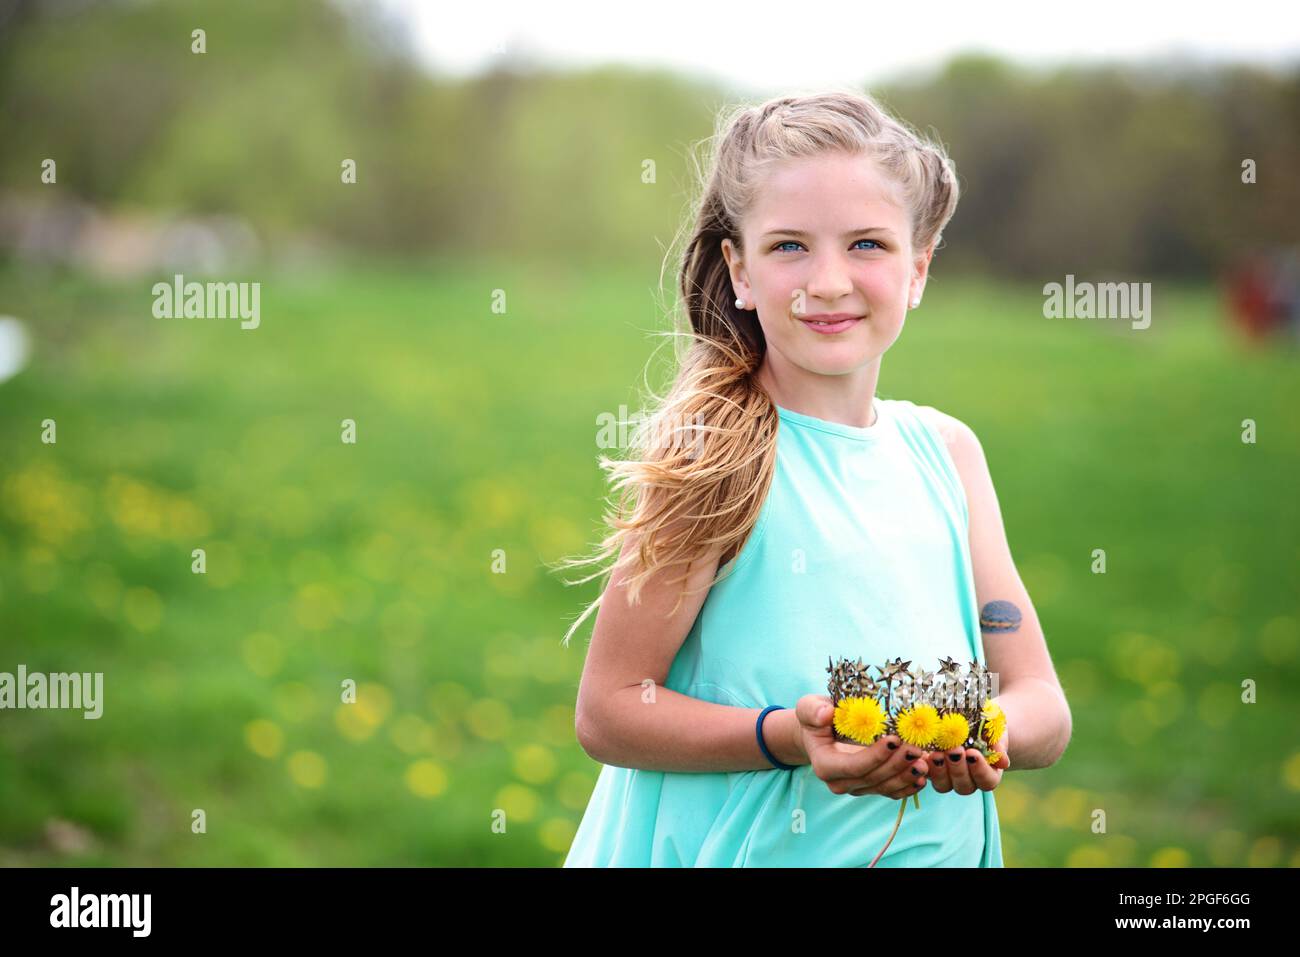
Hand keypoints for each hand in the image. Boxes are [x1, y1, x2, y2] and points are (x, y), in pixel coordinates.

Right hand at [793, 694, 929, 800]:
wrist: (820, 733)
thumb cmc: (816, 718)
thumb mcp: (809, 708)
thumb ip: (813, 711)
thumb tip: (826, 714)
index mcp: (825, 765)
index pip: (854, 766)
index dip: (876, 756)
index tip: (895, 739)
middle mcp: (840, 782)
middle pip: (873, 778)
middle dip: (897, 764)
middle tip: (917, 747)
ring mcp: (857, 788)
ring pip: (886, 787)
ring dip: (907, 775)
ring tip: (925, 760)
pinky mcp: (870, 788)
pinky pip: (892, 792)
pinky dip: (909, 786)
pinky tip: (923, 775)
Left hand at [924, 724, 1009, 794]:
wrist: (969, 716)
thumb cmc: (986, 723)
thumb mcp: (995, 727)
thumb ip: (999, 743)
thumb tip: (1003, 763)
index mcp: (989, 773)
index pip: (987, 780)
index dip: (980, 770)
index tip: (972, 753)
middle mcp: (969, 780)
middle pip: (964, 786)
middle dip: (958, 769)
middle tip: (953, 750)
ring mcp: (948, 777)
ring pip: (943, 785)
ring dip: (939, 771)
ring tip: (936, 754)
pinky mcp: (931, 770)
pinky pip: (925, 775)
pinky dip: (922, 767)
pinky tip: (920, 755)